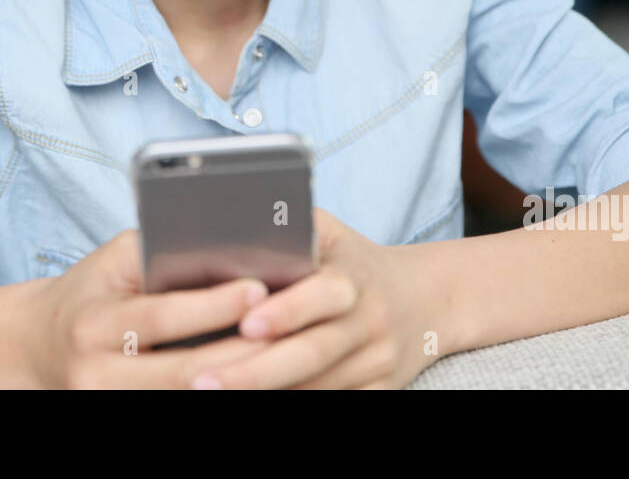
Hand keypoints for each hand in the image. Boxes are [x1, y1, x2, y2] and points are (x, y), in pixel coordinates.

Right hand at [22, 229, 276, 387]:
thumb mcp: (115, 263)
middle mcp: (94, 373)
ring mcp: (105, 403)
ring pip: (184, 398)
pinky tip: (249, 380)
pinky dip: (216, 392)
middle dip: (240, 352)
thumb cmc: (93, 291)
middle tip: (287, 330)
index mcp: (93, 323)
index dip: (215, 305)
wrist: (38, 345)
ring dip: (236, 381)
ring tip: (279, 359)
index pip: (163, 315)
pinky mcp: (117, 417)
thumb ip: (161, 255)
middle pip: (181, 371)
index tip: (259, 288)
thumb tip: (228, 248)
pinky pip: (175, 408)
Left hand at [186, 209, 443, 388]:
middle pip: (311, 353)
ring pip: (318, 386)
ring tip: (212, 394)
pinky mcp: (378, 392)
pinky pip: (334, 402)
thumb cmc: (354, 262)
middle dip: (255, 371)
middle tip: (203, 381)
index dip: (285, 312)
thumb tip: (235, 223)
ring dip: (266, 393)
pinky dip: (293, 404)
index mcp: (352, 280)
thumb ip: (292, 229)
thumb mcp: (332, 234)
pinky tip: (253, 404)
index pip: (320, 296)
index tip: (246, 323)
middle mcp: (368, 323)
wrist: (425, 301)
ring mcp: (376, 363)